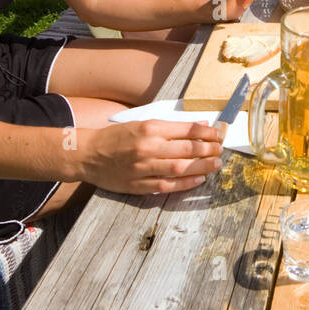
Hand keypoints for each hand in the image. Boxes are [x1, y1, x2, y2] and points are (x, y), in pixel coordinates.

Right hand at [81, 119, 223, 194]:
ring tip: (216, 164)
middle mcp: (147, 147)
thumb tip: (200, 126)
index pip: (185, 130)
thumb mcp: (141, 123)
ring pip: (180, 168)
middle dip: (208, 149)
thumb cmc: (116, 137)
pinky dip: (185, 183)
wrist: (88, 155)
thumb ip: (170, 126)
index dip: (205, 133)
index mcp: (149, 128)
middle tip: (220, 149)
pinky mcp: (139, 185)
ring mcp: (143, 168)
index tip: (217, 134)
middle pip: (186, 149)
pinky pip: (167, 185)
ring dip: (202, 166)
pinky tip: (199, 179)